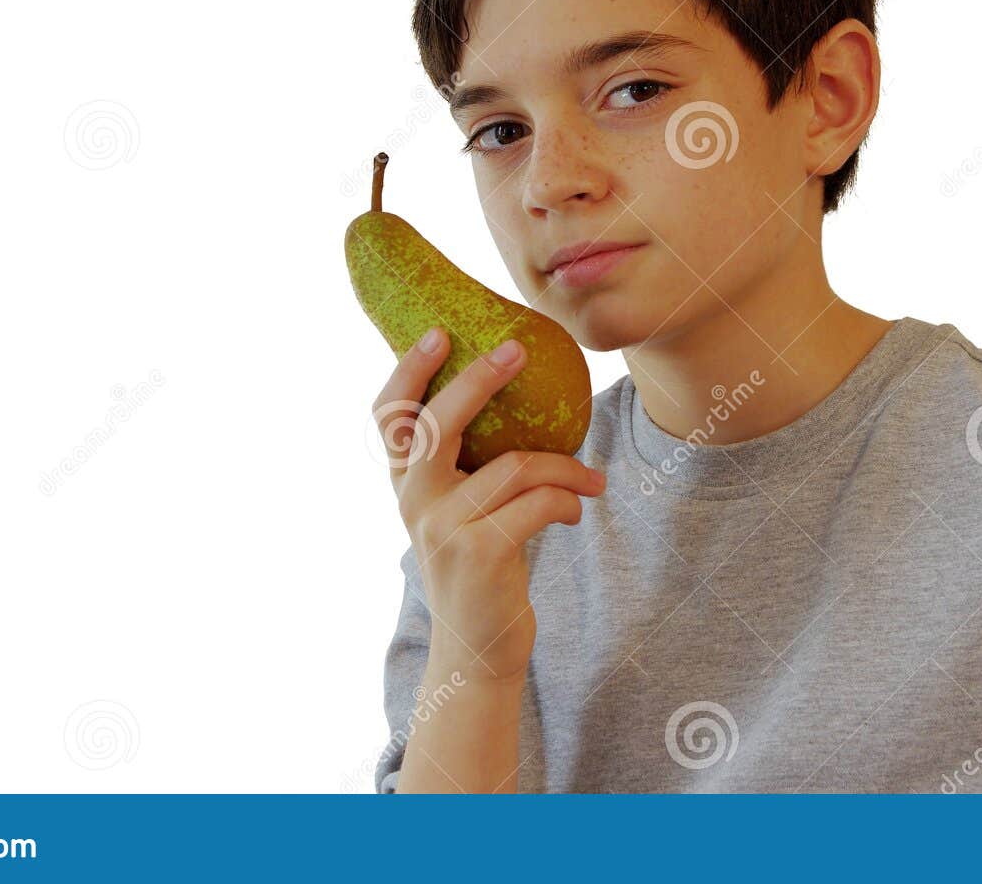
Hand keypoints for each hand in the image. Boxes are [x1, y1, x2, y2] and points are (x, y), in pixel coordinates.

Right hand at [372, 326, 604, 684]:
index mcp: (405, 483)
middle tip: (516, 349)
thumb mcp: (458, 510)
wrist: (478, 649)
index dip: (408, 371)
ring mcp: (443, 529)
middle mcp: (414, 502)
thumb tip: (515, 393)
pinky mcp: (480, 554)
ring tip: (592, 476)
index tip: (438, 332)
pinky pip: (538, 503)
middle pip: (438, 425)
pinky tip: (578, 509)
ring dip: (565, 466)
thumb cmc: (480, 564)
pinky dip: (568, 500)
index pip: (389, 416)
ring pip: (513, 466)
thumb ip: (465, 464)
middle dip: (479, 381)